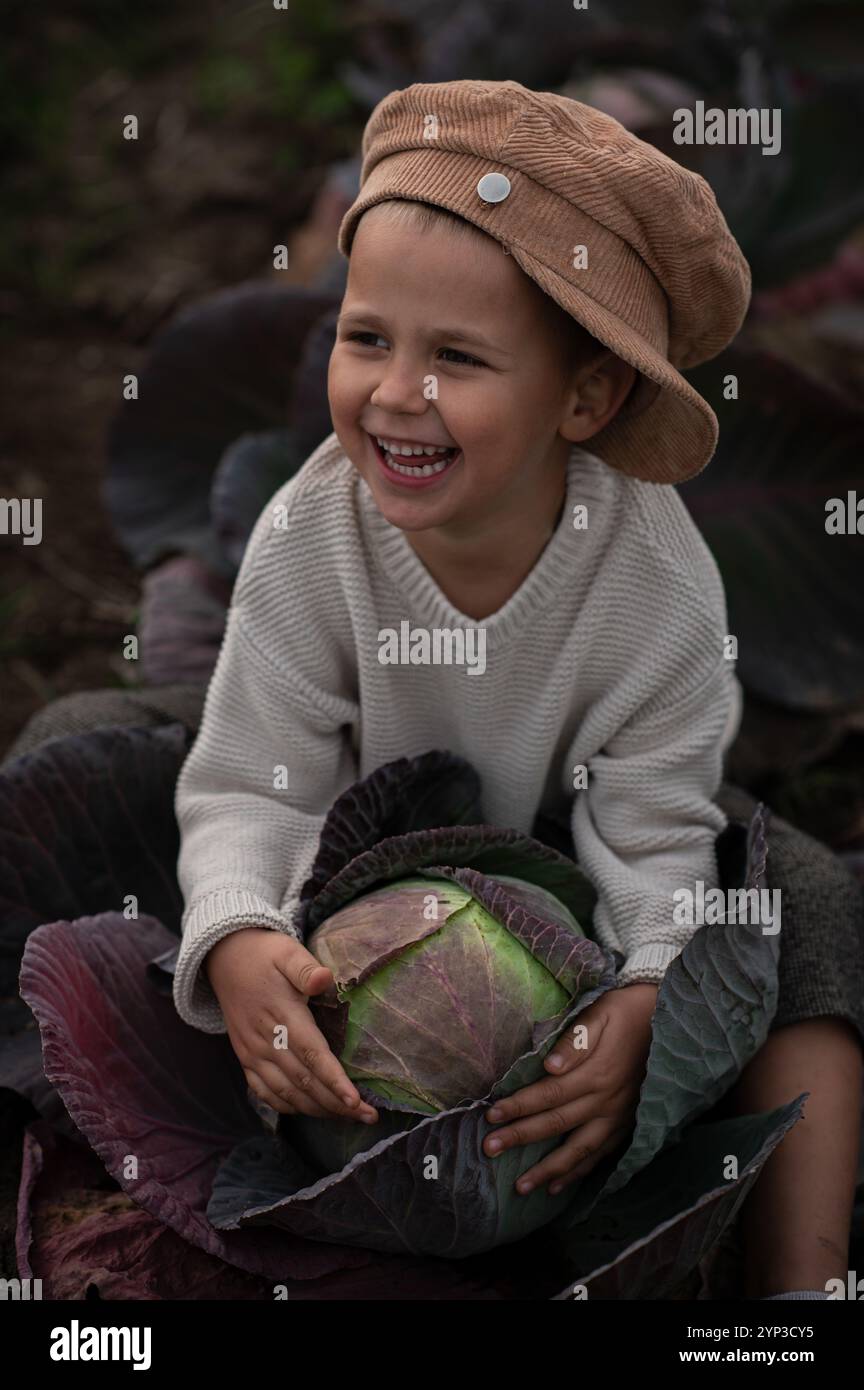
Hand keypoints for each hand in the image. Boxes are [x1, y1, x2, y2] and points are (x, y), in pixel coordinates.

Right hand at [205, 927, 378, 1123]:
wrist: (225, 959)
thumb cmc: (265, 955)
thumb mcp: (287, 951)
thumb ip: (305, 968)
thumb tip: (324, 978)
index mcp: (282, 1015)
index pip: (312, 1054)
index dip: (334, 1081)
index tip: (356, 1102)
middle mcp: (265, 1040)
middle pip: (305, 1081)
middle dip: (337, 1104)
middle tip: (369, 1117)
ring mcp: (253, 1053)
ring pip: (287, 1093)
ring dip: (318, 1110)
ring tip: (348, 1117)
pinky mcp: (245, 1058)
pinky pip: (265, 1092)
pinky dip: (288, 1106)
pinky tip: (310, 1111)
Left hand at [482, 982, 658, 1194]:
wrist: (664, 1020)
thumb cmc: (623, 1013)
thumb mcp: (600, 1014)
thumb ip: (576, 1040)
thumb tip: (549, 1065)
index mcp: (596, 1073)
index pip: (550, 1094)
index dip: (519, 1106)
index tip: (491, 1116)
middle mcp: (606, 1101)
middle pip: (557, 1124)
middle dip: (521, 1137)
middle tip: (489, 1149)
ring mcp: (618, 1117)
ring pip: (579, 1150)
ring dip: (549, 1170)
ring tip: (521, 1187)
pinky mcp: (627, 1126)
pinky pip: (600, 1156)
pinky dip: (578, 1173)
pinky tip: (557, 1188)